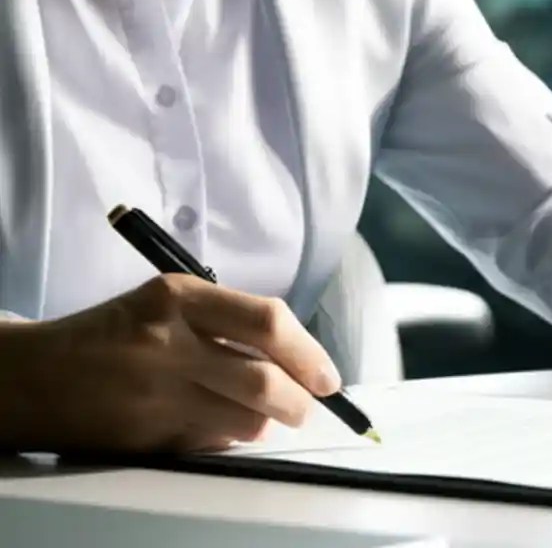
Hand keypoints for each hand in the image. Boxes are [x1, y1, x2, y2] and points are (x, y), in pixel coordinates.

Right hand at [1, 275, 339, 452]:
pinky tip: (212, 422)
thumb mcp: (170, 303)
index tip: (328, 377)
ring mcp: (156, 393)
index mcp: (180, 297)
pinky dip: (227, 437)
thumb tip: (298, 364)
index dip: (309, 353)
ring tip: (255, 413)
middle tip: (305, 406)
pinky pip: (212, 443)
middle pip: (264, 382)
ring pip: (246, 421)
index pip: (267, 322)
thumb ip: (231, 323)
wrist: (35, 374)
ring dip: (263, 422)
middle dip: (299, 401)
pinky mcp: (146, 434)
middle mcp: (169, 343)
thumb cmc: (118, 332)